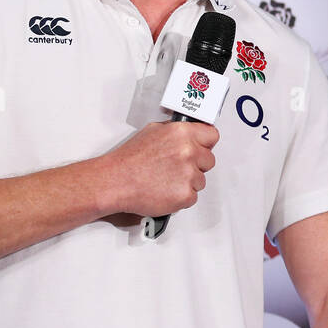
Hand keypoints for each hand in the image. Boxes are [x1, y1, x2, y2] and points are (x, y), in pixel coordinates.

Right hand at [100, 121, 218, 217]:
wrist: (115, 182)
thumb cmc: (129, 160)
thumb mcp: (153, 131)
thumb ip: (177, 132)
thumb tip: (190, 133)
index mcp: (182, 133)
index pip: (212, 135)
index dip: (206, 143)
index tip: (202, 148)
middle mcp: (188, 151)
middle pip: (209, 160)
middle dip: (197, 165)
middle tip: (177, 168)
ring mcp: (189, 174)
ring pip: (201, 180)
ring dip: (188, 182)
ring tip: (166, 180)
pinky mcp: (185, 195)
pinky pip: (192, 197)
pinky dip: (181, 197)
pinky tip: (165, 190)